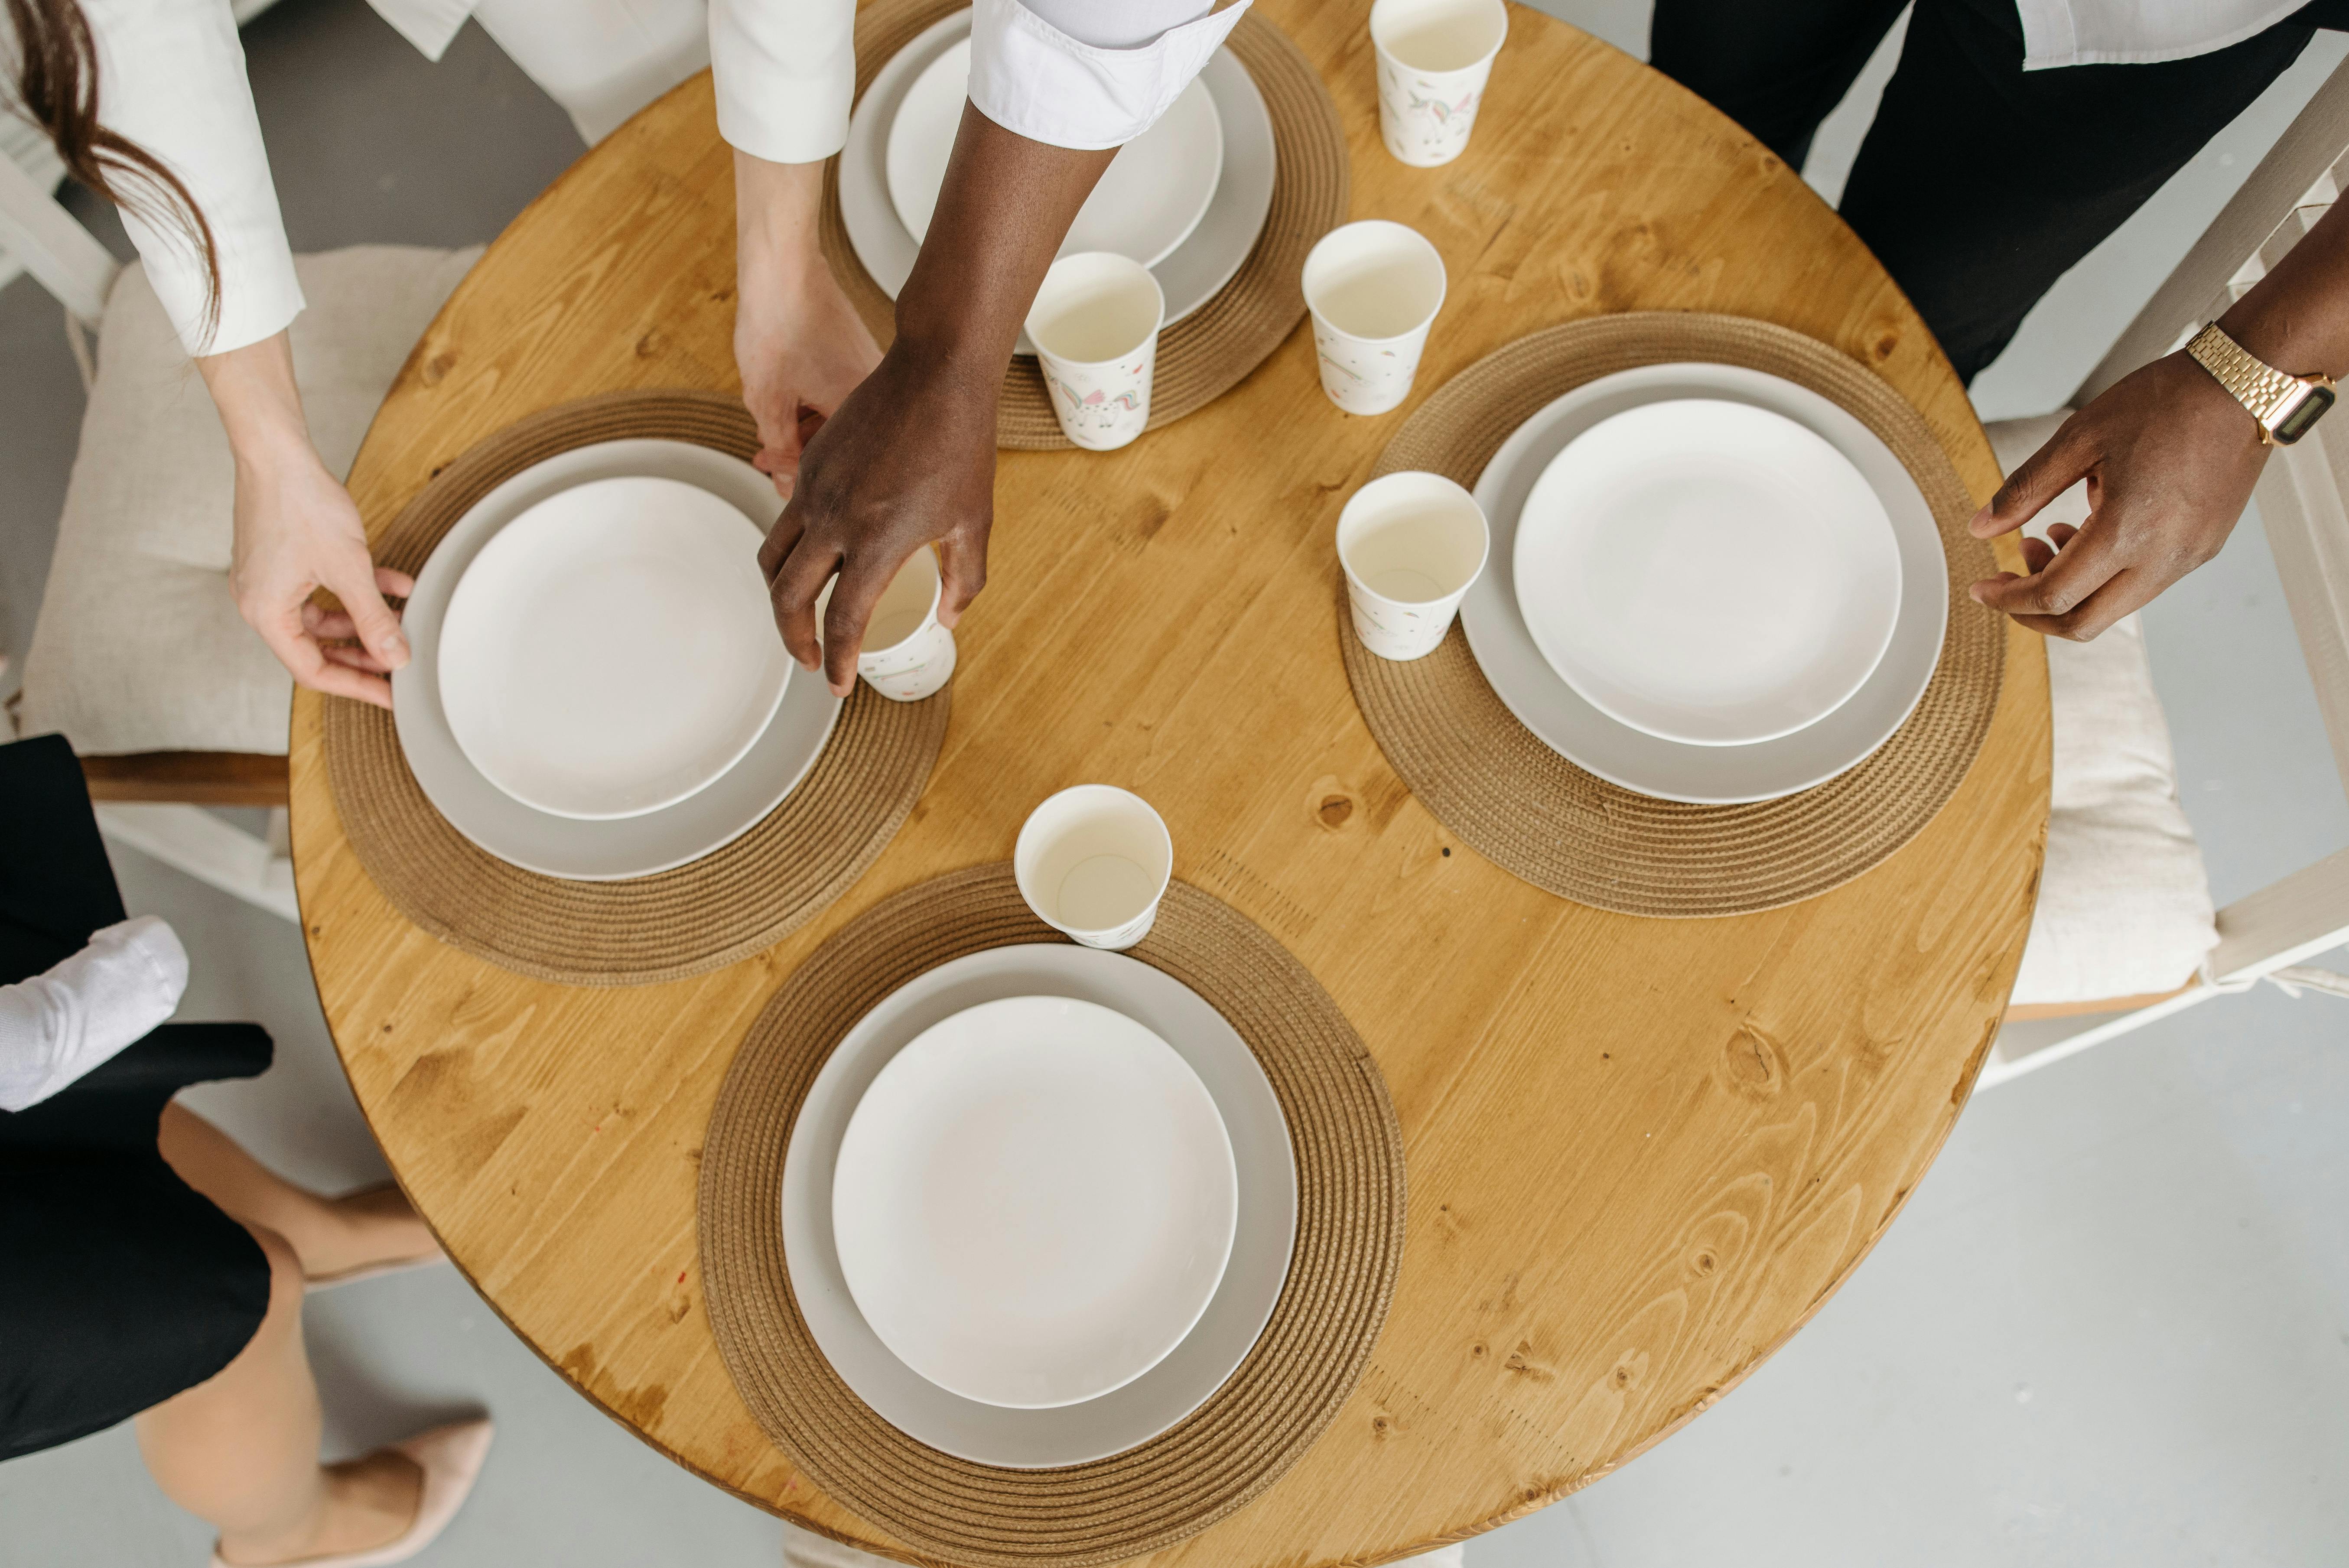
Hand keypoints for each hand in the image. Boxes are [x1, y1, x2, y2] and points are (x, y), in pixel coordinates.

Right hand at [196, 330, 409, 707]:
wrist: (276, 451)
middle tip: (400, 666)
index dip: (356, 685)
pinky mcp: (281, 560)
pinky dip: (356, 591)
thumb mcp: (348, 568)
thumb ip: (373, 618)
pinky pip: (321, 589)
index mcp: (266, 614)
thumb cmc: (300, 503)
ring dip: (363, 622)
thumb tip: (397, 658)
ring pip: (323, 618)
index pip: (312, 670)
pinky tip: (397, 586)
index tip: (391, 695)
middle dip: (362, 657)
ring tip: (402, 625)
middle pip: (316, 648)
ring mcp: (268, 580)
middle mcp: (260, 602)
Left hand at [733, 152, 881, 502]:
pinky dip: (818, 402)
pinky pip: (844, 393)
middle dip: (802, 454)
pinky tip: (790, 397)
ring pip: (844, 421)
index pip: (839, 470)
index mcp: (862, 414)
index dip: (801, 481)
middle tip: (767, 455)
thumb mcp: (767, 401)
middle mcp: (879, 396)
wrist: (782, 267)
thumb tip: (786, 481)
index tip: (777, 479)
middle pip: (845, 448)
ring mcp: (873, 372)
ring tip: (772, 424)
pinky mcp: (863, 355)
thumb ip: (780, 448)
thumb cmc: (778, 323)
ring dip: (808, 428)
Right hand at [757, 340, 996, 692]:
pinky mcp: (810, 465)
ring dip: (779, 598)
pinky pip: (785, 520)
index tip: (837, 685)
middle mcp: (835, 520)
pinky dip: (787, 551)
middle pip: (789, 598)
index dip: (838, 662)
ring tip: (796, 617)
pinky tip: (811, 560)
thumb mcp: (974, 521)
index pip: (844, 621)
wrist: (936, 374)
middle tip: (809, 660)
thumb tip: (948, 619)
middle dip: (793, 639)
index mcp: (877, 542)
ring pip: (773, 558)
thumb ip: (964, 579)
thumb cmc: (962, 447)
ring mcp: (815, 490)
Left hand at [1968, 352, 2265, 639]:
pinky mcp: (2204, 547)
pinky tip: (2089, 527)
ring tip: (2046, 534)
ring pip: (2115, 605)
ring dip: (2072, 586)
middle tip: (2010, 572)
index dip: (2008, 600)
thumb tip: (1980, 529)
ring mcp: (2189, 557)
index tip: (1982, 588)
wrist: (2243, 385)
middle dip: (2035, 612)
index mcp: (2128, 533)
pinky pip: (2144, 581)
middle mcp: (2163, 558)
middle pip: (2085, 622)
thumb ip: (2024, 490)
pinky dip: (2106, 571)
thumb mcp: (2078, 438)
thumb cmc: (2164, 403)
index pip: (2053, 598)